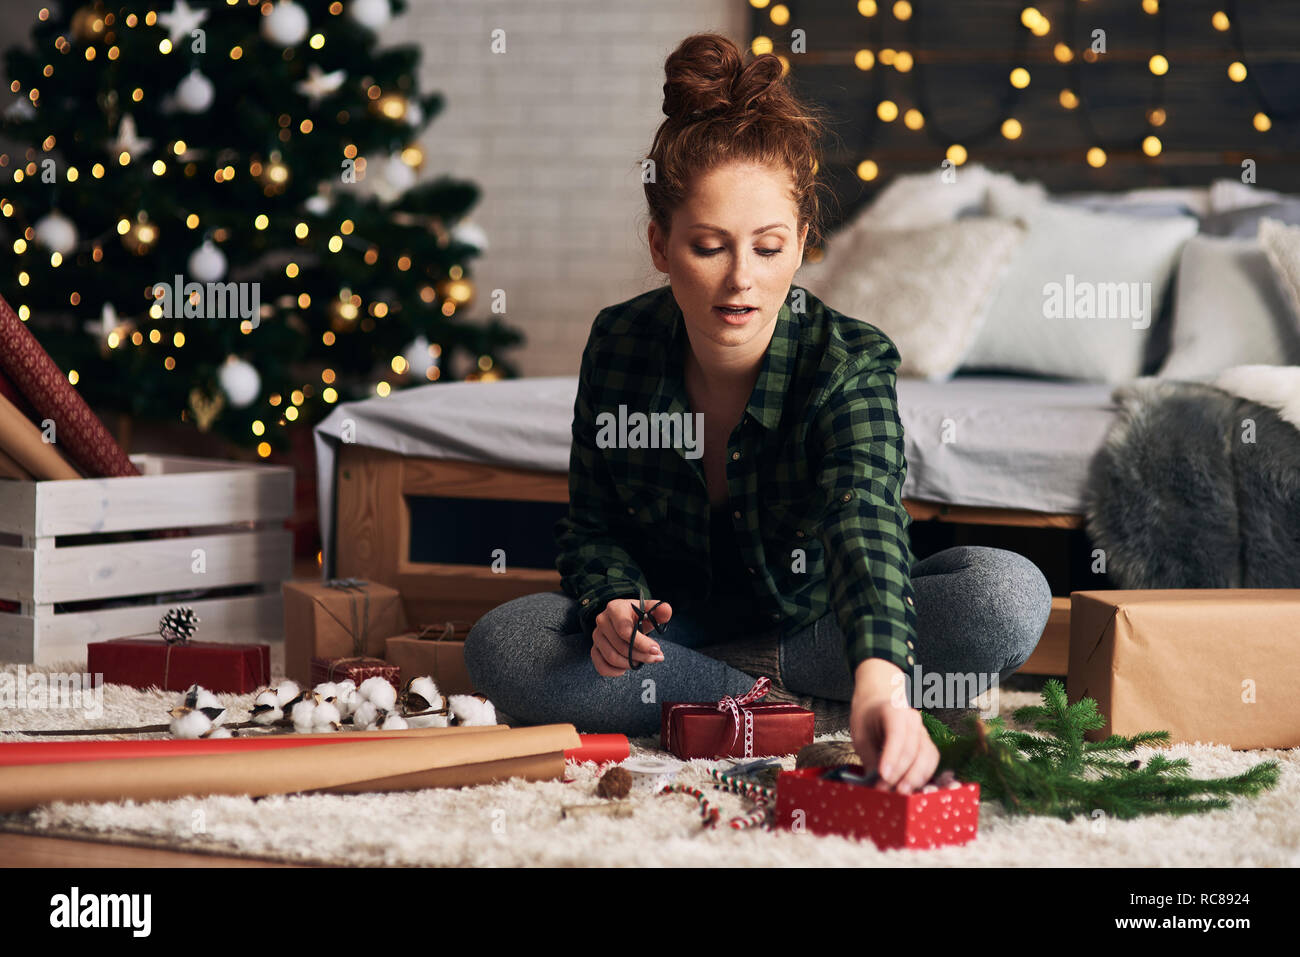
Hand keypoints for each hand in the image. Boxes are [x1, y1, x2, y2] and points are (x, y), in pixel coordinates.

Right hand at [589, 598, 671, 676]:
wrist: (624, 618)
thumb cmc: (638, 615)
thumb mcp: (649, 610)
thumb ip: (660, 610)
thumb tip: (667, 611)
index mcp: (615, 608)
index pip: (625, 630)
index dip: (642, 643)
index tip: (657, 650)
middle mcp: (602, 621)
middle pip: (620, 646)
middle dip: (641, 656)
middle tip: (656, 657)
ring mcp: (596, 636)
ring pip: (612, 658)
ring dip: (631, 664)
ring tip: (644, 661)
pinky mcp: (594, 649)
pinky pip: (601, 667)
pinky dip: (615, 671)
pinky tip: (627, 668)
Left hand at [849, 658, 938, 793]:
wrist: (877, 705)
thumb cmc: (867, 720)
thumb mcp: (860, 735)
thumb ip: (869, 757)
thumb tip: (875, 783)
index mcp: (894, 710)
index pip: (896, 735)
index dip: (891, 758)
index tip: (882, 776)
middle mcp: (914, 720)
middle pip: (913, 750)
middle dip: (900, 773)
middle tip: (885, 789)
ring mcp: (923, 732)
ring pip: (927, 757)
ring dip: (915, 777)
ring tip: (900, 792)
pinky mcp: (928, 744)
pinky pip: (931, 761)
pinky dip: (924, 776)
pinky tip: (912, 787)